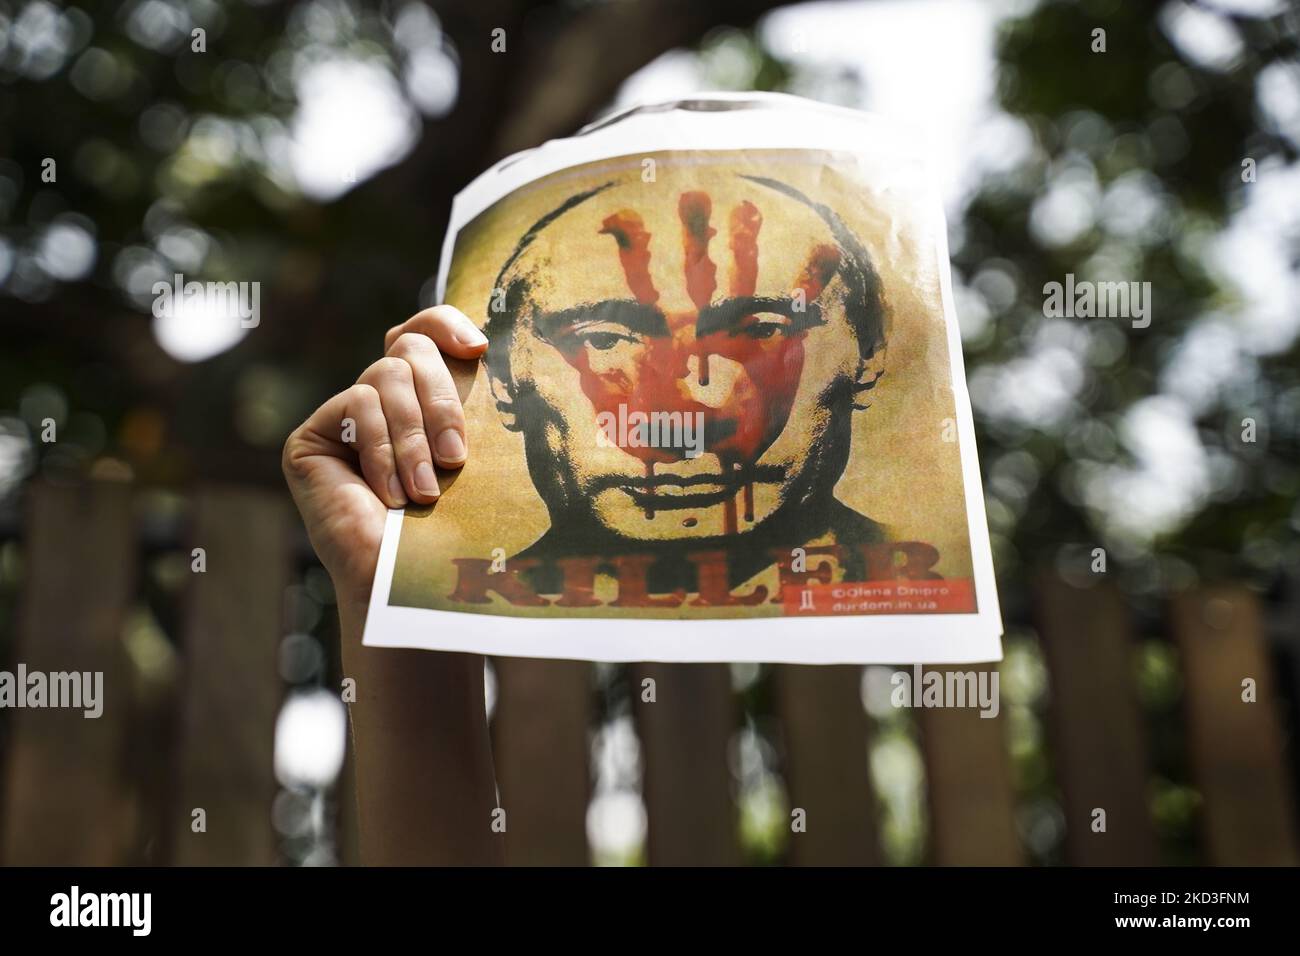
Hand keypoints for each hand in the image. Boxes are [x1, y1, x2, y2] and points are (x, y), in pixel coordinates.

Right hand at [282, 305, 487, 611]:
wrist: (411, 585)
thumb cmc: (456, 529)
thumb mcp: (479, 455)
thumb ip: (480, 404)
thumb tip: (494, 351)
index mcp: (422, 397)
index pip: (424, 328)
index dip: (445, 323)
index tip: (478, 349)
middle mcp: (381, 399)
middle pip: (409, 347)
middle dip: (443, 399)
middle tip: (457, 459)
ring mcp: (344, 417)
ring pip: (387, 374)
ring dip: (414, 438)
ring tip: (427, 493)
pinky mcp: (311, 438)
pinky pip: (357, 404)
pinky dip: (382, 451)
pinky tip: (391, 496)